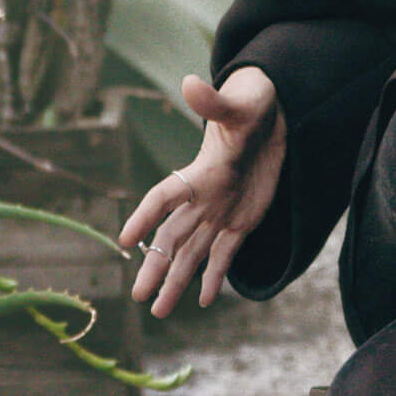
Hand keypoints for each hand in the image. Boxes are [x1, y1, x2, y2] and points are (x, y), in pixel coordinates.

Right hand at [114, 66, 286, 316]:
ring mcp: (220, 212)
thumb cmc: (250, 104)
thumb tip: (191, 83)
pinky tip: (201, 301)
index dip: (145, 216)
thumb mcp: (237, 104)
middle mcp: (203, 198)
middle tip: (138, 297)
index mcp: (198, 172)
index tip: (125, 241)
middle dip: (156, 266)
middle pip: (172, 237)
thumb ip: (213, 102)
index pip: (164, 197)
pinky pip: (224, 254)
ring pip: (192, 254)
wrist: (270, 114)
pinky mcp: (242, 221)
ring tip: (158, 312)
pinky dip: (213, 276)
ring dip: (176, 281)